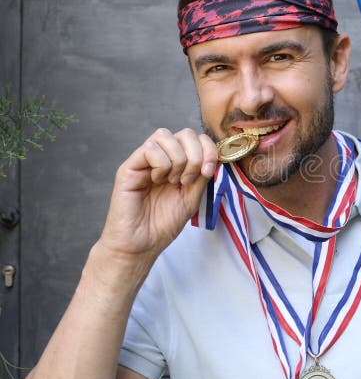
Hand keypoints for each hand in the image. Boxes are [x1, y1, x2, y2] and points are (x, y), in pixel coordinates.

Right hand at [98, 128, 217, 261]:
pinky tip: (158, 180)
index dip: (208, 149)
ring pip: (165, 135)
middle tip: (188, 180)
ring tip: (173, 182)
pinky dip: (161, 164)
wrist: (141, 245)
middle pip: (184, 133)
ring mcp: (144, 161)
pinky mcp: (129, 167)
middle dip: (195, 154)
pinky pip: (150, 148)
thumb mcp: (192, 197)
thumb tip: (214, 156)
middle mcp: (161, 158)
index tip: (208, 171)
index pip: (196, 138)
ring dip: (178, 160)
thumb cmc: (163, 224)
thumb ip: (202, 175)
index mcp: (178, 164)